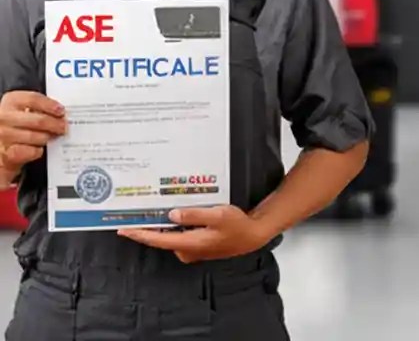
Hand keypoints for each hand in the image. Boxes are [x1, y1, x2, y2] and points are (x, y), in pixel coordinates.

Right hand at [0, 91, 67, 173]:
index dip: (50, 105)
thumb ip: (37, 109)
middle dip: (56, 125)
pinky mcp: (6, 153)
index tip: (61, 111)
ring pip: (36, 136)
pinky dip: (38, 151)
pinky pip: (32, 151)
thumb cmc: (13, 127)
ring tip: (50, 138)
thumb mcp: (21, 112)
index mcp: (10, 101)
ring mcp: (3, 135)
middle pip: (39, 120)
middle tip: (63, 128)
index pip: (33, 99)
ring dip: (47, 138)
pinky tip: (38, 149)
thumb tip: (59, 112)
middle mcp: (4, 117)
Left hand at [118, 206, 270, 263]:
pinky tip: (179, 216)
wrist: (253, 236)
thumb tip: (172, 214)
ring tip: (158, 210)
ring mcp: (192, 251)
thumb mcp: (218, 215)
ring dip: (164, 225)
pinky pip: (181, 237)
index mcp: (190, 243)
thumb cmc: (238, 226)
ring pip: (172, 236)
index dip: (139, 234)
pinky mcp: (198, 247)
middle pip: (162, 238)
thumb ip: (194, 214)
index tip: (124, 230)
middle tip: (137, 214)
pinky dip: (176, 227)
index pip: (158, 239)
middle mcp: (187, 250)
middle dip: (149, 226)